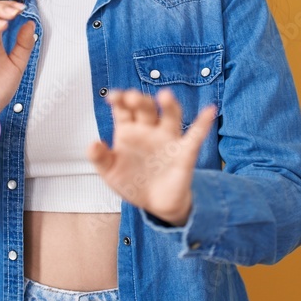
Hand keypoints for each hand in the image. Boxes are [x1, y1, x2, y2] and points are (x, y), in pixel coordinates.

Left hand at [87, 87, 216, 225]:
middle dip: (140, 100)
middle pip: (146, 108)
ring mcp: (168, 138)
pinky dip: (203, 123)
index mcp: (128, 129)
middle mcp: (149, 128)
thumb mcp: (110, 172)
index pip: (124, 108)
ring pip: (170, 115)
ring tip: (164, 96)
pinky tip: (209, 111)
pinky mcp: (184, 152)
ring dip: (168, 105)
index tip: (113, 97)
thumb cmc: (132, 182)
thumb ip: (101, 158)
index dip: (119, 99)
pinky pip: (196, 135)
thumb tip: (92, 144)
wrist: (156, 204)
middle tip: (132, 98)